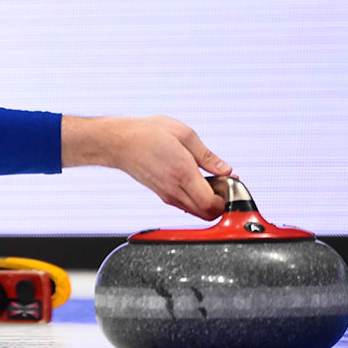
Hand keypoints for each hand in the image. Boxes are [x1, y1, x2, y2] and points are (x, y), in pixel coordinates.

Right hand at [63, 114, 231, 219]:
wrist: (118, 142)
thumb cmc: (147, 134)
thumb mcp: (184, 134)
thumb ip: (208, 156)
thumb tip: (227, 170)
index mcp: (183, 173)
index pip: (213, 204)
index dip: (228, 198)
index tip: (230, 182)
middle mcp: (174, 189)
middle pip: (207, 214)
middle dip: (222, 203)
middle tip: (222, 183)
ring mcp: (167, 195)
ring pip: (197, 212)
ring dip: (209, 203)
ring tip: (208, 181)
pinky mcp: (162, 195)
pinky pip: (186, 206)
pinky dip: (196, 200)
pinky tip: (194, 181)